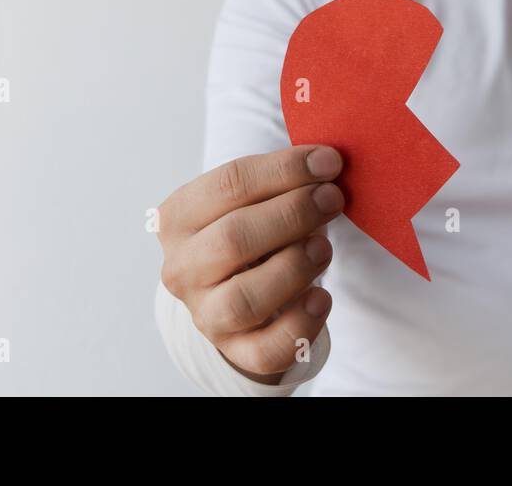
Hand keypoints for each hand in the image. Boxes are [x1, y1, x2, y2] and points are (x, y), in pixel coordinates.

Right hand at [157, 145, 344, 384]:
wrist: (235, 290)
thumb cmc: (250, 230)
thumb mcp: (251, 198)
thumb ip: (281, 179)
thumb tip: (327, 163)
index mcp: (179, 218)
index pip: (228, 184)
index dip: (284, 170)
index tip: (328, 162)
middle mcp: (182, 268)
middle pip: (233, 239)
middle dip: (292, 214)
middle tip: (333, 199)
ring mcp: (205, 313)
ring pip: (244, 299)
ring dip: (293, 268)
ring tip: (324, 247)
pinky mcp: (235, 349)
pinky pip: (266, 349)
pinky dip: (299, 325)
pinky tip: (322, 298)